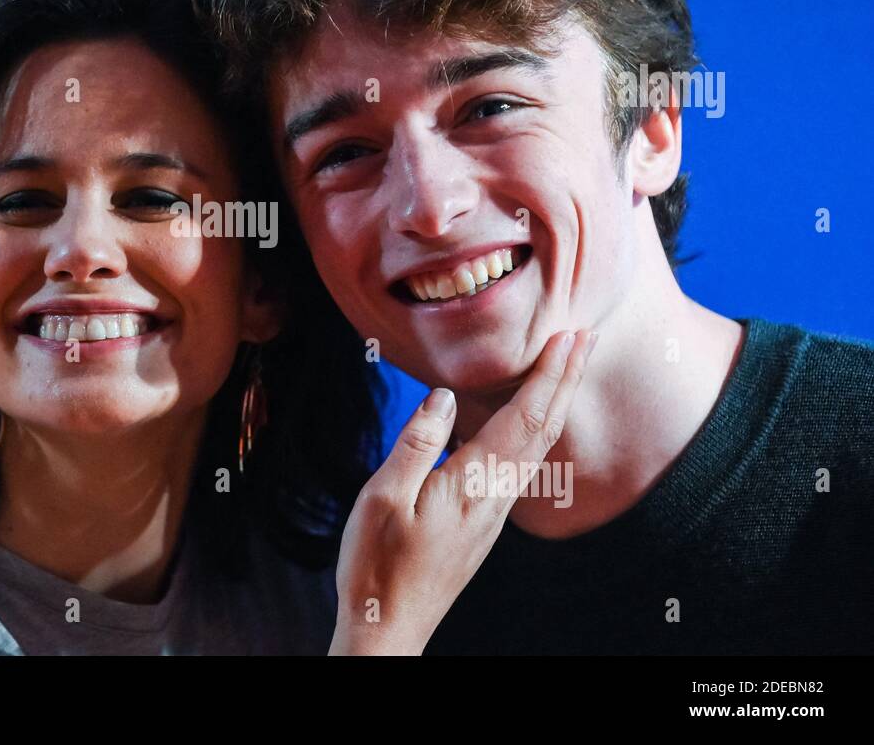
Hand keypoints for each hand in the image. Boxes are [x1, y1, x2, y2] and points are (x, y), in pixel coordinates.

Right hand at [328, 329, 595, 654]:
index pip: (522, 417)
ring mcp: (493, 511)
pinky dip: (535, 429)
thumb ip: (416, 443)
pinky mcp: (483, 521)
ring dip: (554, 402)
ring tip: (566, 369)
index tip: (567, 337)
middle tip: (586, 337)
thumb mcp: (383, 497)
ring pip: (537, 446)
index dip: (548, 375)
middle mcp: (495, 495)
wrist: (389, 625)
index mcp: (473, 483)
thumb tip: (441, 397)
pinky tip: (528, 422)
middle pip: (542, 428)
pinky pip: (521, 463)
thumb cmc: (378, 564)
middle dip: (565, 380)